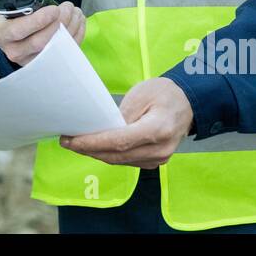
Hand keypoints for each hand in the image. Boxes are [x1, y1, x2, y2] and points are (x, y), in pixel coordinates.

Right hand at [0, 0, 85, 65]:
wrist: (15, 26)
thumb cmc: (15, 8)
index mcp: (1, 32)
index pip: (18, 30)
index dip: (38, 21)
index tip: (54, 9)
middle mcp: (12, 49)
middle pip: (38, 42)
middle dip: (58, 23)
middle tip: (68, 7)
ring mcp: (28, 60)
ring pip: (53, 49)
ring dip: (70, 29)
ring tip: (76, 12)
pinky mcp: (43, 64)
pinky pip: (63, 53)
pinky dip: (75, 37)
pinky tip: (78, 22)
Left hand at [59, 76, 192, 167]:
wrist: (189, 104)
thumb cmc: (165, 93)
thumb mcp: (142, 94)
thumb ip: (122, 114)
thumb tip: (102, 130)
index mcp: (158, 129)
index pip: (119, 142)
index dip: (92, 144)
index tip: (71, 141)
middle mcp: (159, 150)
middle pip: (117, 155)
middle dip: (88, 150)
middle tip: (66, 141)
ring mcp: (158, 159)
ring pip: (120, 161)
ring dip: (96, 154)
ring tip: (75, 144)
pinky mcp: (155, 162)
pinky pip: (127, 161)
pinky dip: (109, 155)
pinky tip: (94, 148)